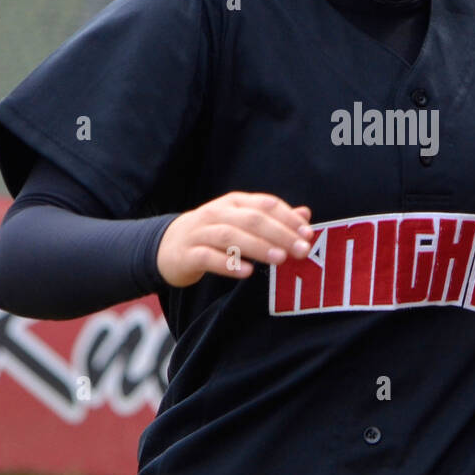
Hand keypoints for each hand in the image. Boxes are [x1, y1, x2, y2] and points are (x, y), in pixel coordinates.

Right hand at [156, 191, 314, 287]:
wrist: (167, 246)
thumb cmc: (213, 234)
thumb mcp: (241, 221)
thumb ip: (273, 218)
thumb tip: (306, 214)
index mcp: (234, 202)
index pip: (265, 204)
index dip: (288, 218)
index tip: (307, 234)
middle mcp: (217, 213)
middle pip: (251, 220)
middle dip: (279, 234)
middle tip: (301, 250)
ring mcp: (200, 232)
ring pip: (231, 236)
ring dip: (257, 247)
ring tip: (279, 259)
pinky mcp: (188, 254)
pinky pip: (208, 257)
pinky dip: (228, 264)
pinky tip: (247, 272)